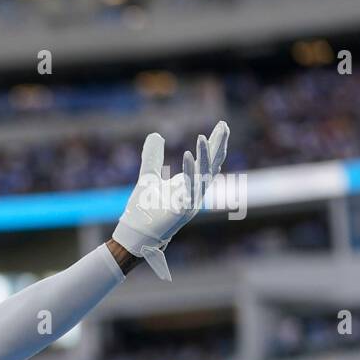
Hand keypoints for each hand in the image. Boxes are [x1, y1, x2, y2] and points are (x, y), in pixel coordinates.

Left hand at [112, 121, 228, 280]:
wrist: (134, 234)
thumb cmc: (142, 209)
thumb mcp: (148, 175)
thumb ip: (153, 156)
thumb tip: (156, 134)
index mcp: (190, 184)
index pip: (208, 161)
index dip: (215, 144)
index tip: (222, 125)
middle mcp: (195, 192)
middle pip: (212, 165)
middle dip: (219, 146)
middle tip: (225, 125)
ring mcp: (191, 201)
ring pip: (204, 175)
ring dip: (205, 156)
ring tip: (203, 136)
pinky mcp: (183, 209)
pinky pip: (190, 187)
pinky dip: (190, 171)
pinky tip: (189, 155)